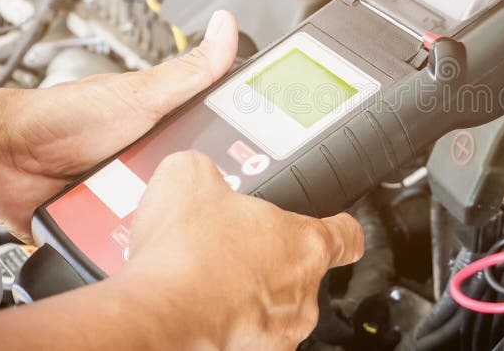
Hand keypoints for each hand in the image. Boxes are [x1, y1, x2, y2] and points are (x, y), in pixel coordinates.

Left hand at [0, 11, 237, 241]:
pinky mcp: (114, 222)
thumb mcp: (140, 92)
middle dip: (200, 189)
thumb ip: (189, 70)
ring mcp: (136, 191)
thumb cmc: (65, 117)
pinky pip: (141, 236)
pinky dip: (142, 237)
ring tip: (161, 209)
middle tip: (196, 188)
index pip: (220, 136)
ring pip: (173, 212)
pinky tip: (142, 233)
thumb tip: (226, 26)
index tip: (254, 158)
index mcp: (171, 123)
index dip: (240, 149)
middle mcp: (156, 158)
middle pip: (199, 181)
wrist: (5, 159)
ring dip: (169, 216)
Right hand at [124, 150, 364, 349]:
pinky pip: (245, 333)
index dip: (340, 226)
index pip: (347, 236)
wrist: (156, 317)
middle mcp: (302, 293)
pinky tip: (194, 305)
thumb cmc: (184, 256)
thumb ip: (207, 169)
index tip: (336, 225)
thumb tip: (198, 172)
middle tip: (232, 246)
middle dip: (268, 258)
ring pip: (272, 306)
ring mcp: (278, 332)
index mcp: (306, 243)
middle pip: (300, 270)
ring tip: (206, 276)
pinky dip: (226, 320)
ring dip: (247, 292)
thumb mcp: (189, 177)